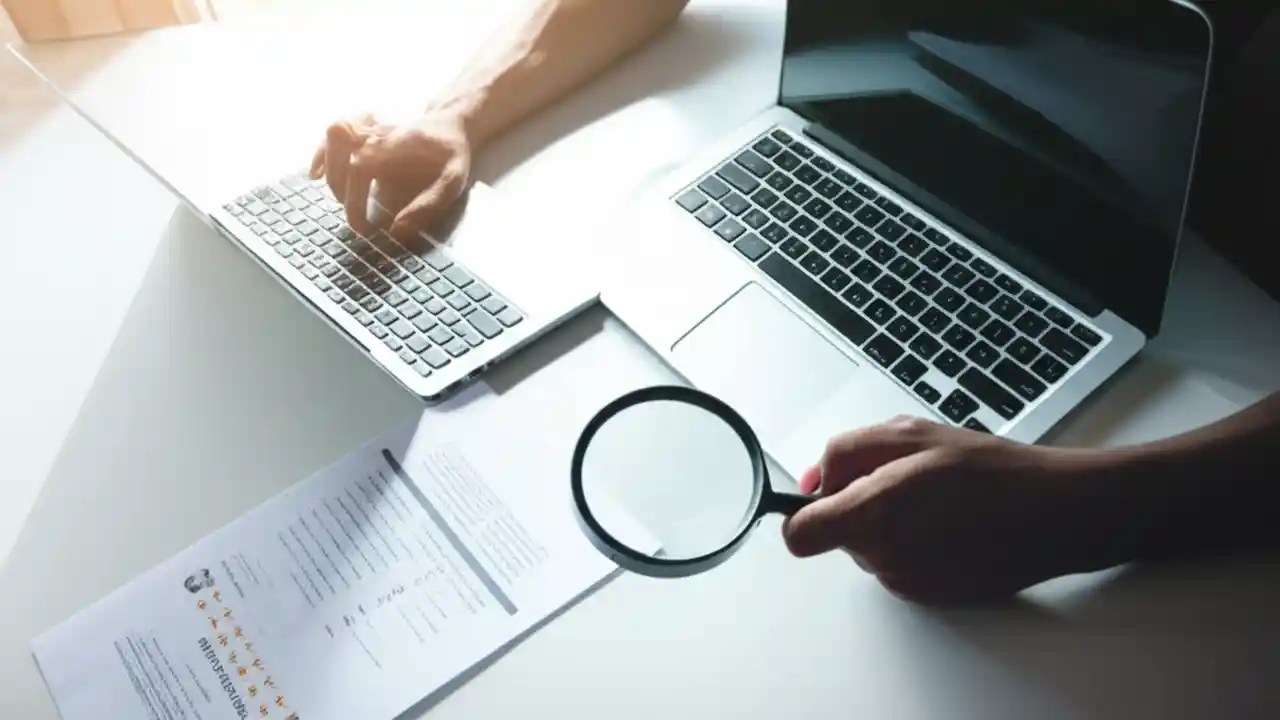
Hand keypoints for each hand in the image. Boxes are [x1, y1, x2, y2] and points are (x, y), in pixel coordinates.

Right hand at [309, 110, 473, 241]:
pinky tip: (315, 173)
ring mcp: (366, 129)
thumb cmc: (452, 153)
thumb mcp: (452, 180)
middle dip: (342, 192)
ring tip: (343, 203)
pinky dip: (320, 153)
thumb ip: (428, 204)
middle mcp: (374, 133)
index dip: (354, 200)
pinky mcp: (362, 132)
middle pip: (339, 155)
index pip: (359, 169)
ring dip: (330, 173)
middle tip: (359, 223)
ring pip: (332, 139)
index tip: (363, 229)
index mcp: (393, 145)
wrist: (451, 122)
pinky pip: (333, 136)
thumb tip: (397, 232)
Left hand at [782, 417, 1098, 603]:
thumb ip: (846, 453)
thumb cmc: (993, 472)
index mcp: (873, 514)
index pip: (798, 535)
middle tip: (907, 478)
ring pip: (869, 548)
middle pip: (838, 534)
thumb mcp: (910, 434)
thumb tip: (813, 480)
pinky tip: (951, 524)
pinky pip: (898, 564)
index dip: (802, 513)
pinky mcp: (929, 596)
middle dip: (859, 504)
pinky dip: (913, 543)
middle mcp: (884, 557)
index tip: (817, 499)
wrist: (1056, 514)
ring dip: (889, 522)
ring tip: (939, 499)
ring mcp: (906, 582)